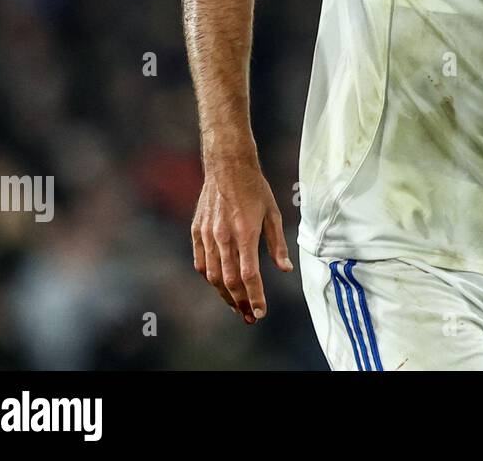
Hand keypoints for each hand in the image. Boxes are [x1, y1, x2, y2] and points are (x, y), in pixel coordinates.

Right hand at [191, 153, 293, 323]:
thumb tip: (285, 268)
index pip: (249, 275)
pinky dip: (210, 278)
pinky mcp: (196, 232)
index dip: (255, 297)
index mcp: (245, 233)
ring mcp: (207, 236)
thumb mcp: (273, 214)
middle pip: (230, 281)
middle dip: (241, 303)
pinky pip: (201, 263)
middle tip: (250, 317)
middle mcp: (223, 237)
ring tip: (237, 306)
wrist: (227, 166)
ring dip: (225, 295)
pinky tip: (220, 285)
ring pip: (213, 276)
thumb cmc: (255, 188)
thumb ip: (277, 243)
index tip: (261, 313)